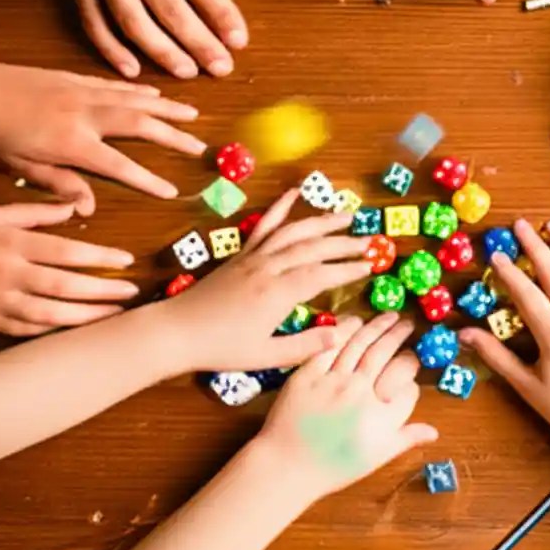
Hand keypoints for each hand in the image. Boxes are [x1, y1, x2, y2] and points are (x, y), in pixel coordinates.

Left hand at [0, 58, 202, 215]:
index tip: (173, 191)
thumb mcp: (19, 168)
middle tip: (200, 147)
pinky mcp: (71, 77)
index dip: (148, 180)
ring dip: (165, 107)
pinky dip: (139, 89)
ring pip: (134, 98)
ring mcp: (80, 91)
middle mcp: (83, 114)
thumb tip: (90, 208)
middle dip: (173, 136)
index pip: (121, 165)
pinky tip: (154, 93)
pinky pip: (114, 84)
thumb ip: (59, 185)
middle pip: (140, 124)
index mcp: (70, 142)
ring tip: (192, 115)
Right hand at [0, 203, 137, 335]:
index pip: (66, 251)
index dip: (100, 257)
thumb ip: (36, 211)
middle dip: (103, 290)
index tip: (126, 260)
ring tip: (114, 316)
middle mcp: (7, 274)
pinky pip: (28, 330)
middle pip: (64, 285)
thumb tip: (76, 205)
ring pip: (51, 314)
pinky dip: (56, 332)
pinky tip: (79, 330)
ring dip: (87, 316)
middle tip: (132, 292)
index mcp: (11, 243)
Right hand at [29, 0, 245, 77]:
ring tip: (186, 73)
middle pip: (171, 11)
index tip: (238, 40)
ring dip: (162, 53)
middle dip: (199, 44)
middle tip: (221, 68)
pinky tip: (131, 68)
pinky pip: (92, 19)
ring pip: (134, 23)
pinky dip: (110, 48)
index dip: (221, 15)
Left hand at [166, 189, 374, 371]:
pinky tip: (294, 193)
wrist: (178, 331)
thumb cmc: (221, 348)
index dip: (348, 269)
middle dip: (344, 243)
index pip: (321, 275)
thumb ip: (305, 345)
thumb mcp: (266, 356)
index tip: (371, 265)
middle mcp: (267, 269)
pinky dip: (280, 207)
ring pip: (293, 232)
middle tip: (370, 241)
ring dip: (321, 221)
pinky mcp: (240, 255)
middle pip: (312, 248)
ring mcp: (253, 258)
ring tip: (346, 215)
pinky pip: (263, 226)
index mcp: (276, 294)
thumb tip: (341, 335)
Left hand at [253, 313, 437, 498]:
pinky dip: (344, 330)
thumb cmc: (333, 468)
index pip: (408, 384)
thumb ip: (406, 438)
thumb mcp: (376, 458)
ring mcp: (334, 380)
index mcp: (382, 415)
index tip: (412, 357)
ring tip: (390, 316)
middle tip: (407, 323)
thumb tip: (434, 431)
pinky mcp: (308, 373)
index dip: (412, 368)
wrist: (286, 467)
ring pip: (360, 345)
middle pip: (385, 355)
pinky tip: (356, 321)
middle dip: (399, 335)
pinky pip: (330, 346)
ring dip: (377, 327)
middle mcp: (362, 393)